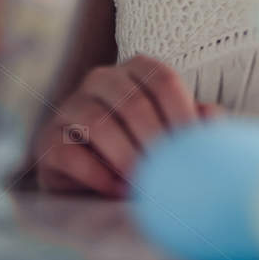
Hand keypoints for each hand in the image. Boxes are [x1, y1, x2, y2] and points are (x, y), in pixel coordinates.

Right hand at [31, 53, 223, 196]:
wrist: (93, 175)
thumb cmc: (144, 147)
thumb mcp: (173, 133)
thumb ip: (196, 124)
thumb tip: (210, 118)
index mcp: (137, 69)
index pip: (163, 80)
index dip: (182, 115)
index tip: (191, 149)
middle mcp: (101, 79)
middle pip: (133, 102)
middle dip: (154, 142)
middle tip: (167, 173)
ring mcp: (70, 106)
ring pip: (99, 123)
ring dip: (126, 159)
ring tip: (142, 184)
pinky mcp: (48, 139)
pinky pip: (70, 153)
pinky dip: (98, 175)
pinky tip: (115, 190)